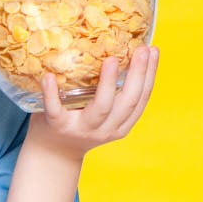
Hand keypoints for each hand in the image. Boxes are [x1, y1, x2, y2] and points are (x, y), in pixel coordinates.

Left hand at [26, 45, 159, 161]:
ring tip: (111, 59)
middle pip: (127, 102)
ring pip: (101, 107)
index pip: (141, 99)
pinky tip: (49, 76)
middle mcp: (105, 129)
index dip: (149, 75)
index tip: (153, 50)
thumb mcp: (100, 112)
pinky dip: (51, 93)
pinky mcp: (57, 127)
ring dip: (107, 83)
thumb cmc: (77, 122)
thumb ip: (110, 92)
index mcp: (120, 125)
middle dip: (138, 74)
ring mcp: (81, 129)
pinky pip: (55, 110)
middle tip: (140, 49)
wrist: (52, 152)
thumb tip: (118, 49)